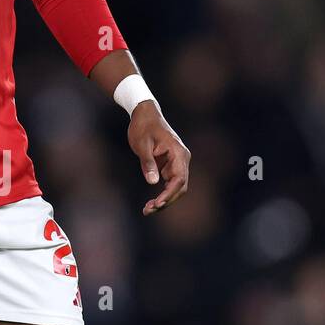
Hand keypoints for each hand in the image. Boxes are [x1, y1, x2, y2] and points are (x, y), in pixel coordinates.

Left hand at [127, 101, 190, 215]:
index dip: (169, 194)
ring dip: (164, 200)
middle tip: (147, 210)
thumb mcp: (142, 145)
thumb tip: (152, 182)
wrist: (145, 114)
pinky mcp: (171, 165)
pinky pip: (170, 184)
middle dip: (166, 201)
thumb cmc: (143, 127)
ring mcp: (178, 162)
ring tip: (147, 210)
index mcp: (178, 153)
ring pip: (176, 187)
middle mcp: (182, 159)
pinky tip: (150, 203)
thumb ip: (148, 163)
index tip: (157, 204)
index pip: (179, 179)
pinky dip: (162, 194)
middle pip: (180, 187)